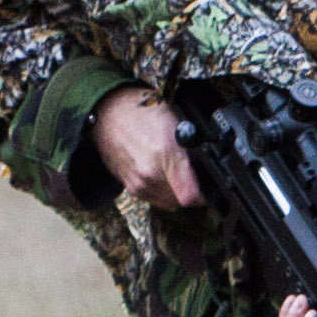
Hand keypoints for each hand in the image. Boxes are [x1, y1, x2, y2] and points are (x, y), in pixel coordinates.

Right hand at [91, 82, 201, 212]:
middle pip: (182, 201)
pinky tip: (161, 174)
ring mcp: (138, 184)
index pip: (191, 196)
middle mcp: (149, 175)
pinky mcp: (130, 188)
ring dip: (176, 192)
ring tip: (175, 172)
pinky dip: (162, 192)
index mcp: (165, 155)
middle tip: (191, 174)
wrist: (109, 114)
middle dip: (190, 191)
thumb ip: (193, 150)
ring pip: (168, 202)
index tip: (207, 188)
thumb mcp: (176, 124)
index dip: (203, 195)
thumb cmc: (143, 113)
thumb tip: (207, 170)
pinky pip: (155, 199)